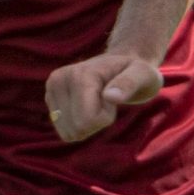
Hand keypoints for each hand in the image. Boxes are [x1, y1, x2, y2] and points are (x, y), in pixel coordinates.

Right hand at [46, 53, 162, 141]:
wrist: (122, 62)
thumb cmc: (137, 71)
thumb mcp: (143, 75)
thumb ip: (129, 84)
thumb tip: (110, 97)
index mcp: (80, 75)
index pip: (86, 121)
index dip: (106, 118)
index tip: (114, 99)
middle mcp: (59, 79)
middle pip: (76, 128)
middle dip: (96, 122)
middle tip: (106, 101)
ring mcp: (52, 87)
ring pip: (68, 132)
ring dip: (88, 124)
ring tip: (98, 102)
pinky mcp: (50, 97)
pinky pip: (64, 130)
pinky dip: (79, 123)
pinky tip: (88, 105)